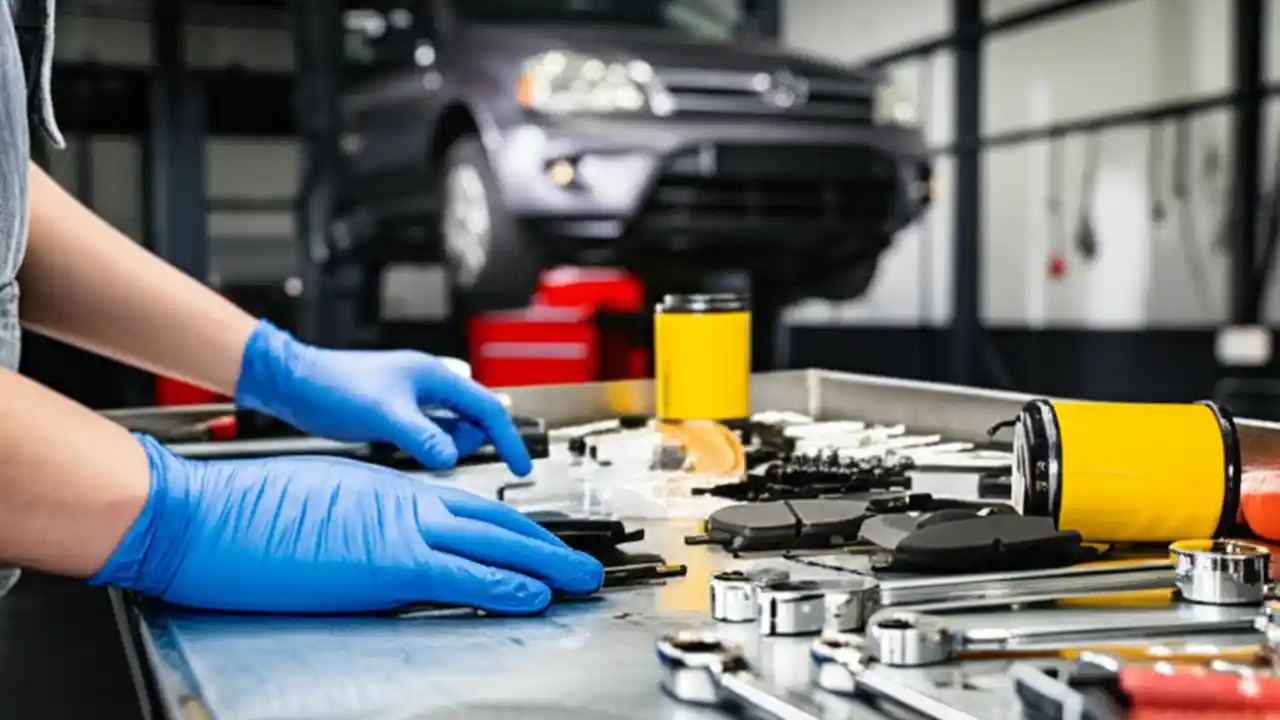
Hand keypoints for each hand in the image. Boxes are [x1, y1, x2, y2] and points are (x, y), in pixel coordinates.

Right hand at [90, 435, 602, 612]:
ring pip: (492, 542)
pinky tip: (537, 593)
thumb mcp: (315, 506)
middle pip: (491, 521)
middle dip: (542, 544)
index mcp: (385, 492)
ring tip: (580, 579)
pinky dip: (506, 582)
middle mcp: (403, 503)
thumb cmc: (241, 513)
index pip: (465, 510)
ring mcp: (398, 529)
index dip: (507, 528)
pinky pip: (463, 573)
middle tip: (579, 562)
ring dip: (543, 564)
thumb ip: (360, 523)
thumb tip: (383, 547)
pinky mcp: (387, 562)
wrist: (203, 513)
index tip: (535, 544)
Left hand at [235, 320, 530, 474]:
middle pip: (474, 418)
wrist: (294, 383)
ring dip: (448, 444)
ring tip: (421, 450)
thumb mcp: (384, 415)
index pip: (488, 409)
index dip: (508, 438)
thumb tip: (449, 458)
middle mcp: (429, 384)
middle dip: (472, 442)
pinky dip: (431, 444)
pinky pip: (430, 431)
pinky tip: (413, 451)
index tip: (523, 464)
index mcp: (435, 378)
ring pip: (452, 426)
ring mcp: (414, 398)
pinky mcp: (397, 410)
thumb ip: (421, 437)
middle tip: (450, 458)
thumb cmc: (334, 386)